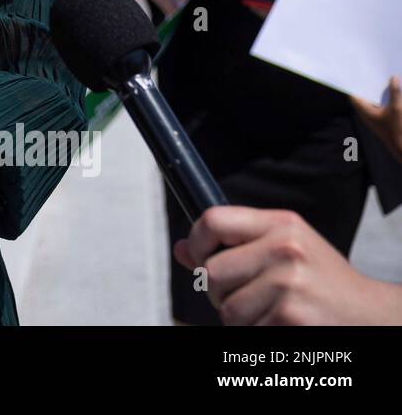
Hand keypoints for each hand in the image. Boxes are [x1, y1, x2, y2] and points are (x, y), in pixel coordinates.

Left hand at [172, 205, 401, 324]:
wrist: (370, 314)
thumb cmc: (322, 279)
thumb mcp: (285, 247)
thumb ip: (235, 243)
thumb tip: (181, 250)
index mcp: (281, 224)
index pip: (212, 220)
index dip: (196, 241)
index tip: (198, 256)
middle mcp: (285, 250)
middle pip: (211, 272)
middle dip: (219, 290)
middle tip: (245, 294)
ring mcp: (288, 285)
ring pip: (226, 308)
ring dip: (239, 316)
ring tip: (269, 309)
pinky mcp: (290, 318)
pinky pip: (247, 330)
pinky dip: (257, 331)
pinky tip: (281, 323)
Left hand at [350, 75, 401, 162]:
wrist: (401, 147)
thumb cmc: (397, 128)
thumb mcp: (397, 108)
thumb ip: (395, 92)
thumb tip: (393, 77)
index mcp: (364, 110)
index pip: (353, 95)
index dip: (353, 83)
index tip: (354, 72)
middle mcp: (366, 113)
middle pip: (362, 95)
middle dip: (366, 84)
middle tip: (369, 70)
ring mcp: (373, 116)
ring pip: (371, 100)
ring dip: (375, 90)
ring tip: (381, 77)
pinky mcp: (381, 119)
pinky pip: (379, 105)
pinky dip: (382, 97)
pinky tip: (390, 90)